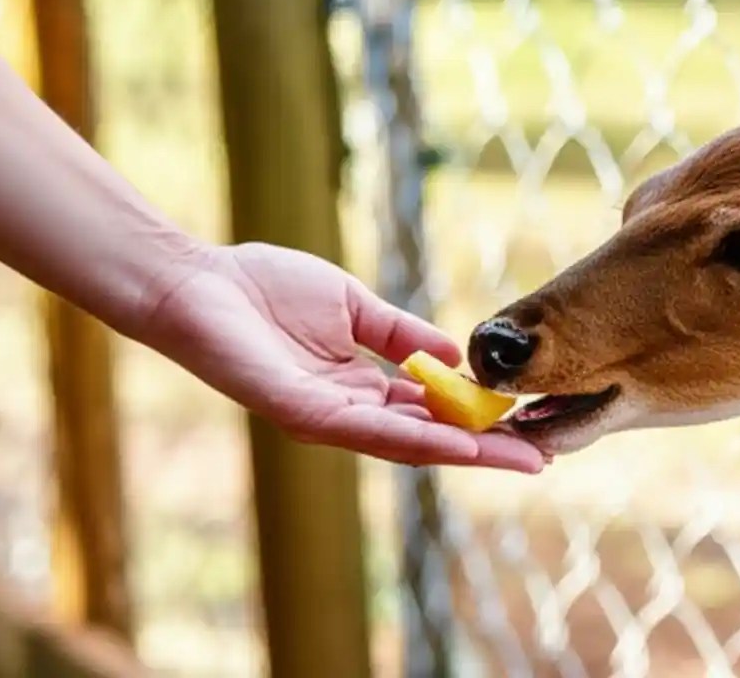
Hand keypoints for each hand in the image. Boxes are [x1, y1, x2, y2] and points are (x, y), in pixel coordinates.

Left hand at [135, 242, 543, 472]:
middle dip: (485, 450)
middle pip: (428, 439)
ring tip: (518, 457)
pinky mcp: (302, 413)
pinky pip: (369, 430)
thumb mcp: (353, 307)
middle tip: (541, 458)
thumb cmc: (263, 287)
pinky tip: (459, 442)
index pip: (429, 413)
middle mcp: (347, 413)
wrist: (198, 282)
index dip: (477, 421)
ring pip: (407, 443)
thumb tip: (455, 356)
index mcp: (359, 387)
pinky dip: (418, 437)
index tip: (525, 423)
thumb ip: (400, 334)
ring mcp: (326, 418)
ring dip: (465, 452)